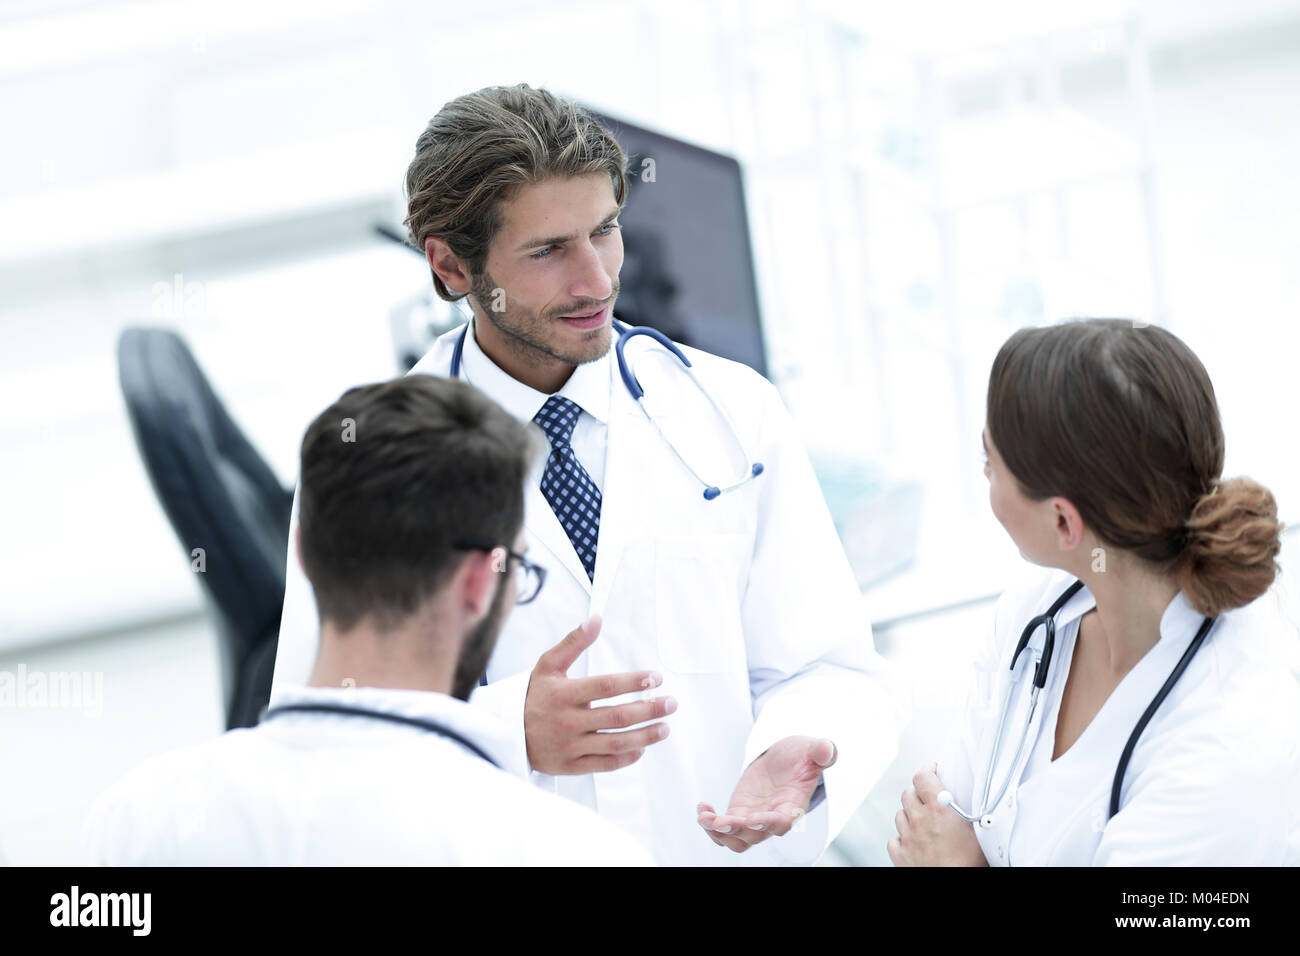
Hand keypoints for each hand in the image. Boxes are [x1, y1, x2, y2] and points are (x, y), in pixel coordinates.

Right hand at [524, 614, 675, 774]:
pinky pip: (605, 764)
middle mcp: (568, 721)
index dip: (634, 682)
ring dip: (646, 735)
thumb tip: (596, 618)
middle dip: (650, 709)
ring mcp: (570, 746)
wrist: (507, 732)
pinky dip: (627, 757)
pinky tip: (643, 748)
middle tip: (671, 703)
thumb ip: (574, 642)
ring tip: (665, 727)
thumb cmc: (533, 695)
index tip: (656, 678)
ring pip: (616, 742)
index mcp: (564, 694)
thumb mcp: (548, 664)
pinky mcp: (571, 766)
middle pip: (618, 716)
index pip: (606, 686)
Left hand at [696, 735, 835, 852]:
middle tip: (722, 821)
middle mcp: (773, 819)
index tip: (755, 819)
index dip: (769, 823)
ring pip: (736, 839)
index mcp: (793, 807)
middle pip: (755, 835)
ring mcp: (754, 819)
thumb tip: (827, 750)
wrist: (786, 759)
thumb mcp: (813, 749)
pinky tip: (702, 808)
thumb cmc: (802, 757)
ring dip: (719, 833)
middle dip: (737, 830)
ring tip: (705, 818)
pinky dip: (710, 823)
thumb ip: (822, 751)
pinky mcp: (739, 813)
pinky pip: (723, 828)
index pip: (782, 822)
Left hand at [887, 763, 987, 866]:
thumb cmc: (970, 864)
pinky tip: (913, 841)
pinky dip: (901, 838)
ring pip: (900, 814)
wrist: (954, 885)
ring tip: (923, 822)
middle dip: (918, 792)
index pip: (922, 776)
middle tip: (929, 799)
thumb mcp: (977, 831)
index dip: (927, 770)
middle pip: (908, 793)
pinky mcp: (900, 854)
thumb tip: (970, 797)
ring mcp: (907, 837)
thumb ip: (967, 809)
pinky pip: (894, 839)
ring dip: (909, 814)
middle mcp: (918, 820)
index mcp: (938, 809)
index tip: (934, 770)